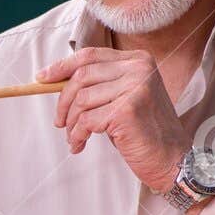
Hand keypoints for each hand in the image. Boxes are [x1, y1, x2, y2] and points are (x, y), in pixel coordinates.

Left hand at [38, 48, 189, 191]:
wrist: (173, 159)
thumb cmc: (145, 130)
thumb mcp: (124, 97)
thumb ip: (100, 84)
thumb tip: (54, 79)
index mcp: (138, 60)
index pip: (90, 55)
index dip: (62, 66)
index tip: (41, 78)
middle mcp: (138, 69)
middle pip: (81, 76)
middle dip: (63, 101)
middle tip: (60, 122)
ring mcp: (135, 87)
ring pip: (81, 99)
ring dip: (72, 123)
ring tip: (74, 137)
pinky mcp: (127, 110)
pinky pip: (87, 120)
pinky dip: (78, 135)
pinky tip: (80, 144)